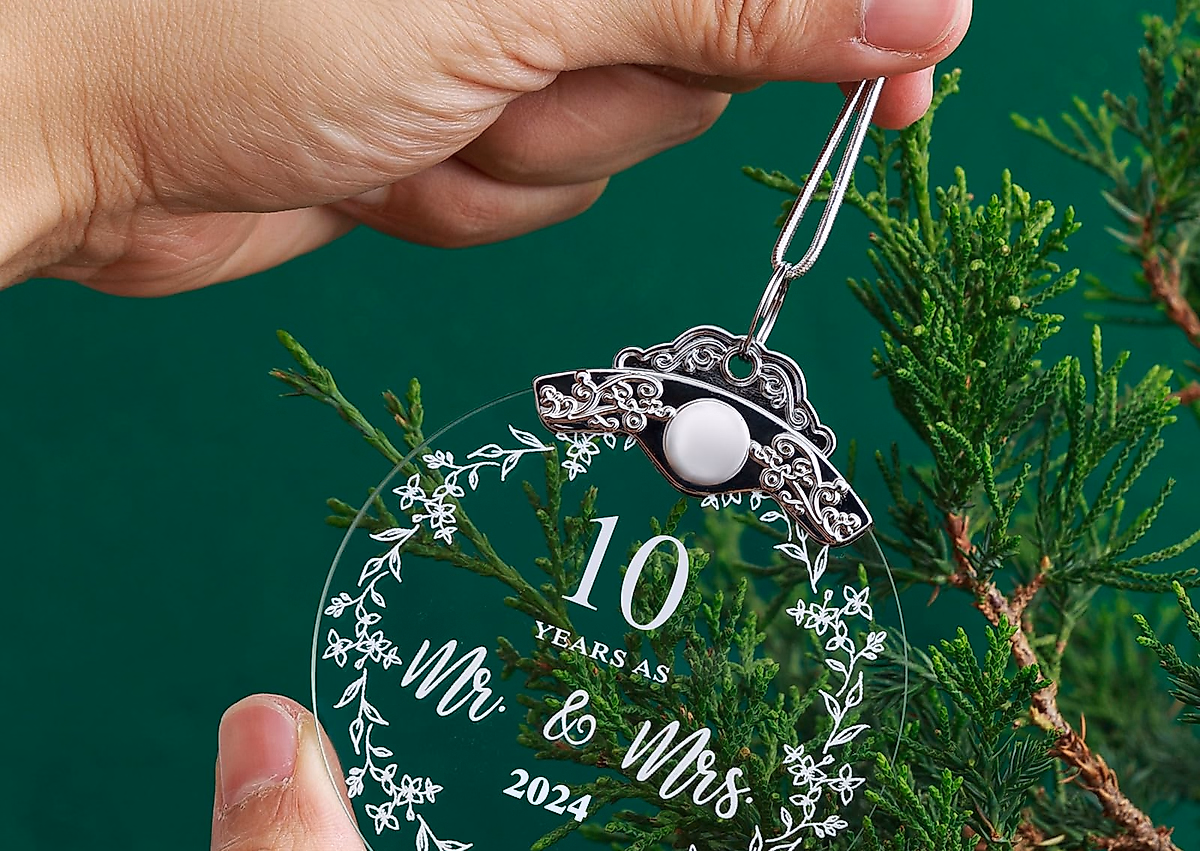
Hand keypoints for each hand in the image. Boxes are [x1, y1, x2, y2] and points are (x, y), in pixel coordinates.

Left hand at [2, 0, 969, 293]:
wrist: (93, 126)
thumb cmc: (247, 12)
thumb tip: (917, 9)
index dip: (853, 3)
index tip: (917, 78)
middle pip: (708, 38)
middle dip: (615, 90)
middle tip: (487, 75)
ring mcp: (506, 23)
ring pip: (624, 128)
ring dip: (522, 153)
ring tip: (406, 115)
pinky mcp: (464, 108)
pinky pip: (543, 186)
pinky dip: (469, 196)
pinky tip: (381, 159)